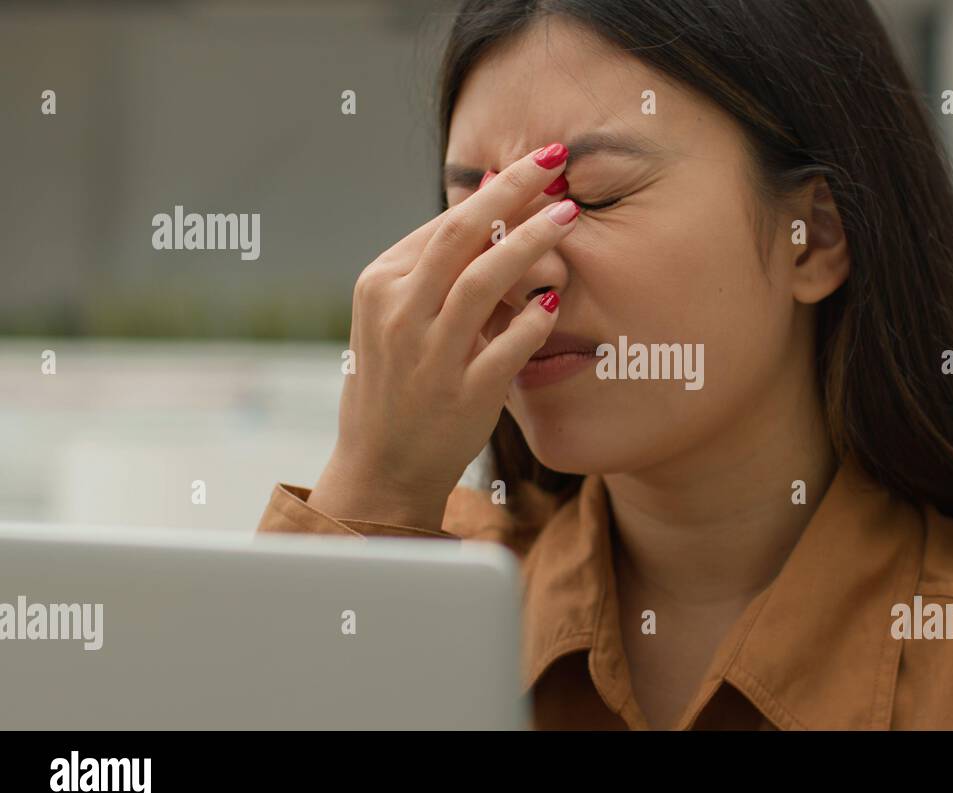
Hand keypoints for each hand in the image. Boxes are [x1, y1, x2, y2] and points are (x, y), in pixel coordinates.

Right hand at [307, 143, 579, 531]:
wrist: (381, 467)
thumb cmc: (396, 383)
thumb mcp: (397, 318)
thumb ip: (434, 269)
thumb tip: (487, 205)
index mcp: (380, 285)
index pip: (443, 224)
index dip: (493, 192)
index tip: (533, 168)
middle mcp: (399, 313)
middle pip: (462, 233)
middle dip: (513, 190)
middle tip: (556, 161)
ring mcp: (429, 355)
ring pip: (486, 280)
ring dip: (532, 241)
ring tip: (569, 215)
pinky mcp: (462, 393)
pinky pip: (509, 346)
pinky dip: (536, 320)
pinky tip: (556, 301)